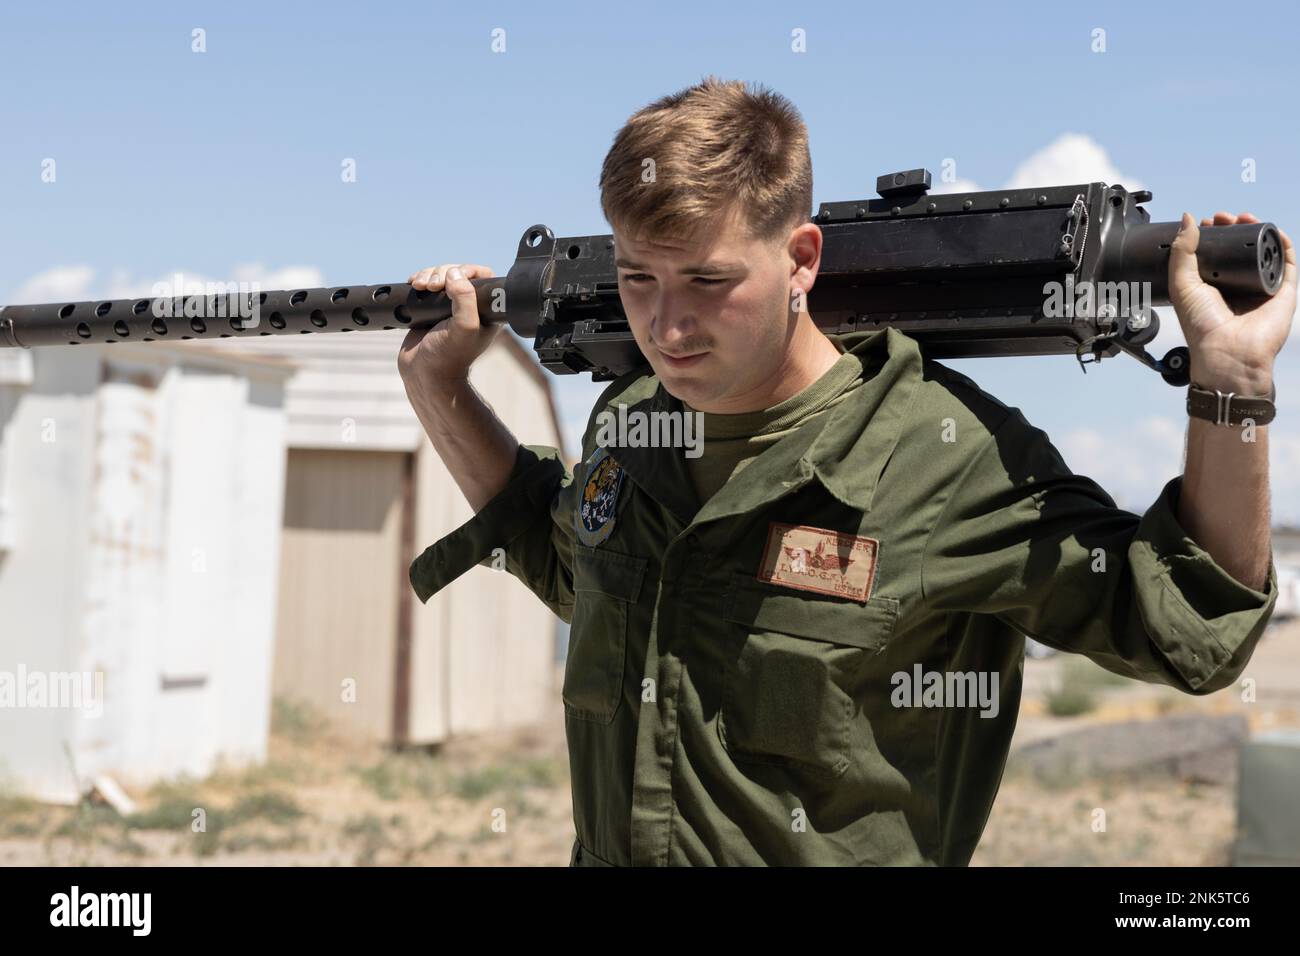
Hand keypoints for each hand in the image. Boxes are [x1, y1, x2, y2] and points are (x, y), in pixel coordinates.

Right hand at [397, 262, 500, 396]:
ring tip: (419, 286)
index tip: (451, 277)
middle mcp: (470, 307)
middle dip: (441, 273)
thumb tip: (454, 273)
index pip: (483, 277)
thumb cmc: (448, 357)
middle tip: (431, 286)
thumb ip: (465, 299)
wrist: (424, 375)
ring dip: (428, 275)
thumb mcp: (464, 327)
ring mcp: (449, 307)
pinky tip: (413, 284)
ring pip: (441, 276)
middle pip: (458, 273)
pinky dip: (419, 280)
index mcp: (486, 311)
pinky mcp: (431, 309)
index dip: (467, 270)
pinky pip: (427, 284)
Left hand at [1168, 211, 1296, 394]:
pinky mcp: (1282, 291)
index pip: (1216, 253)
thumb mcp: (1182, 284)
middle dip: (1234, 228)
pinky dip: (1284, 245)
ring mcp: (1260, 287)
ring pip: (1263, 251)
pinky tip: (1275, 232)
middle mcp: (1237, 285)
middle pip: (1240, 249)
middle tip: (1225, 217)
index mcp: (1213, 285)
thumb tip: (1188, 219)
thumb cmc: (1202, 325)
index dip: (1213, 234)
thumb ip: (1182, 252)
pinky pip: (1287, 264)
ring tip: (1246, 218)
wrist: (1228, 351)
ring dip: (1258, 231)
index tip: (1207, 222)